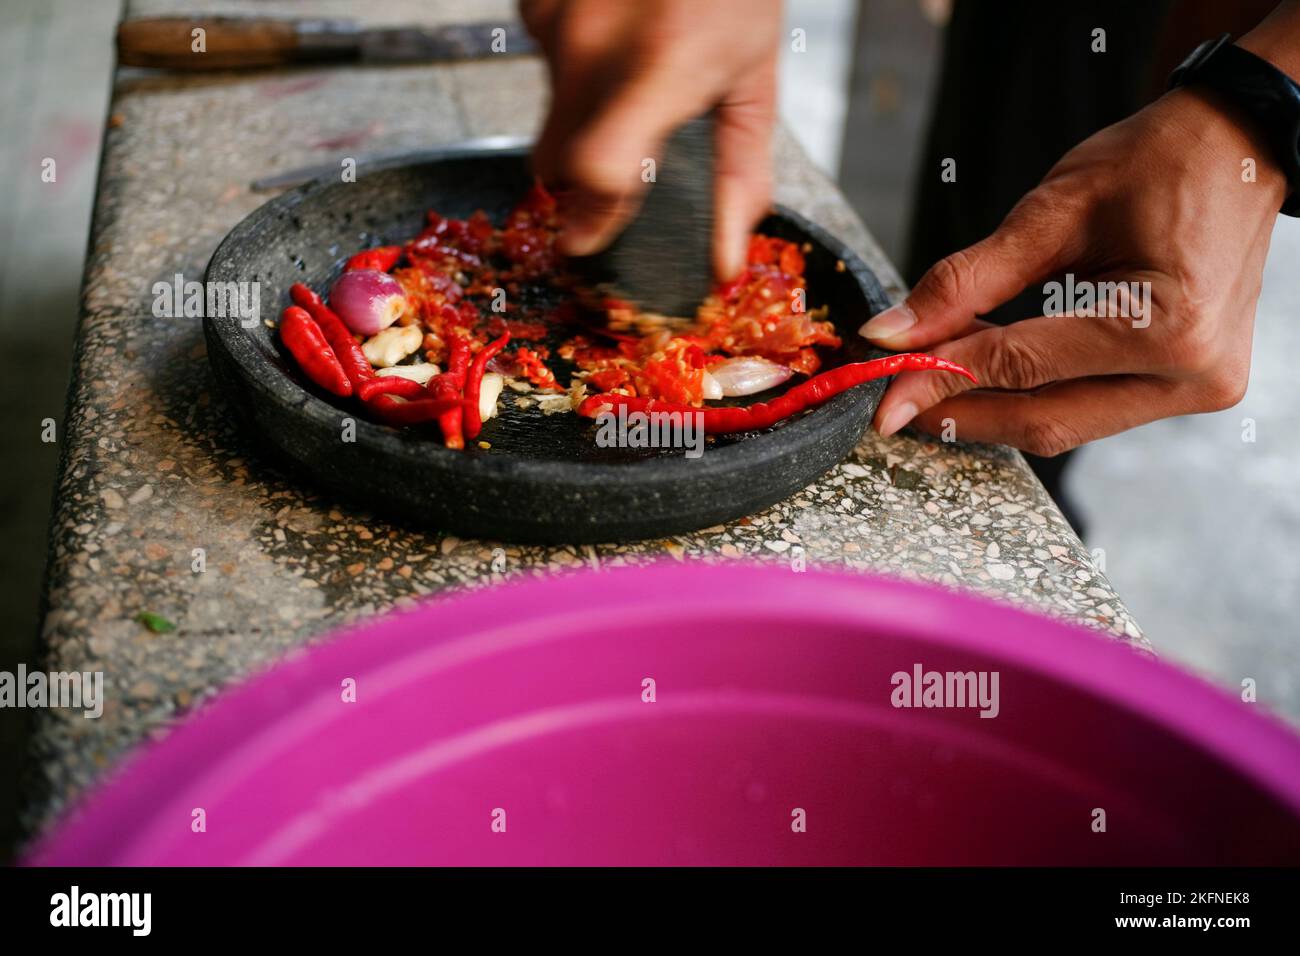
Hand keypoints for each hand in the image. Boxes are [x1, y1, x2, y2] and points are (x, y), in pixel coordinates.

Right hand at [520, 0, 780, 278]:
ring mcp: (552, 17)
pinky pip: (541, 60)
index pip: (597, 171)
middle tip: (630, 144)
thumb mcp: (753, 77)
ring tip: (634, 62)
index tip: (590, 238)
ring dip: (585, 106)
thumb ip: (739, 175)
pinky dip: (573, 59)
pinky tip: (611, 29)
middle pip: (556, 160)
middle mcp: (592, 44)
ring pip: (548, 110)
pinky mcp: (531, 0)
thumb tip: (724, 263)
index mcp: (661, 69)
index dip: (588, 217)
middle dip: (584, 171)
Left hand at [861, 86, 1287, 455]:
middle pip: (1044, 421)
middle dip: (959, 411)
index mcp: (1167, 325)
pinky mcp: (1188, 388)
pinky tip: (985, 363)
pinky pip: (1088, 407)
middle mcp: (1192, 374)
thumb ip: (965, 281)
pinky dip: (1030, 392)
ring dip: (989, 405)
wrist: (1243, 147)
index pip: (1021, 368)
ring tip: (932, 368)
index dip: (939, 380)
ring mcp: (1197, 389)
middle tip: (892, 398)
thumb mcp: (1052, 212)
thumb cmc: (1160, 162)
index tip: (878, 396)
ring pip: (1063, 423)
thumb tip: (889, 334)